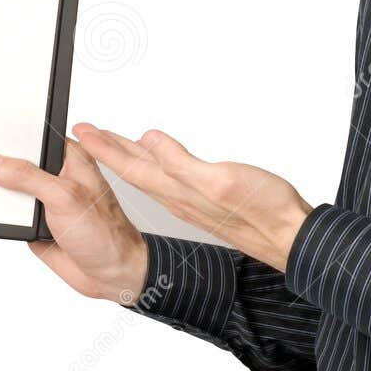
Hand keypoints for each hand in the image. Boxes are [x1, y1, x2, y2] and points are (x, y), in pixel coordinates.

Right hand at [0, 138, 148, 305]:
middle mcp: (56, 176)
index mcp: (70, 158)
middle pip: (17, 163)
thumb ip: (27, 177)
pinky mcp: (35, 223)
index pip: (34, 138)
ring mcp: (44, 200)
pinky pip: (9, 215)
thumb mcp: (64, 196)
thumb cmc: (105, 232)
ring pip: (9, 189)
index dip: (10, 136)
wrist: (110, 275)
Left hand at [69, 122, 312, 273]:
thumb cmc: (264, 212)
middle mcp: (180, 197)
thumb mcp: (221, 181)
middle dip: (108, 151)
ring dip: (127, 159)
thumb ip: (181, 163)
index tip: (81, 132)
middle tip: (85, 135)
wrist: (290, 237)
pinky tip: (155, 162)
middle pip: (134, 170)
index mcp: (179, 190)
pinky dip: (152, 167)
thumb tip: (149, 141)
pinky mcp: (207, 202)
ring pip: (150, 175)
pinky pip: (167, 182)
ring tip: (111, 144)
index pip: (130, 166)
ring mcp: (192, 201)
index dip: (103, 148)